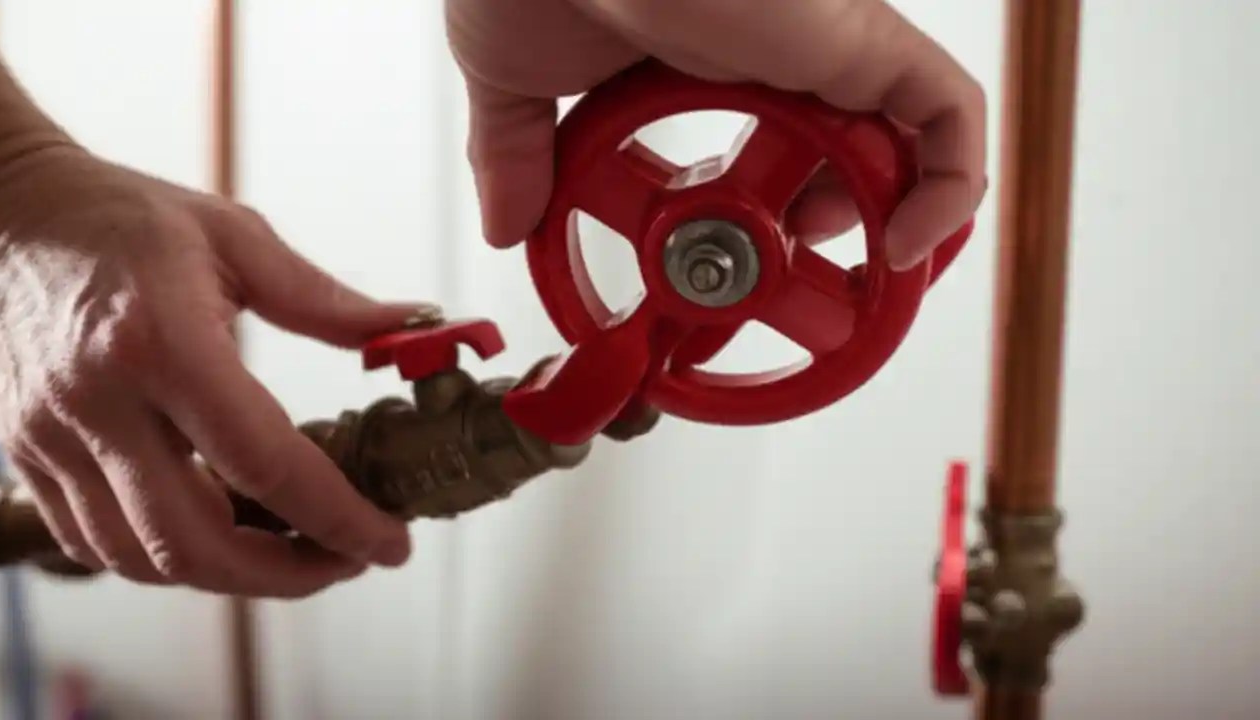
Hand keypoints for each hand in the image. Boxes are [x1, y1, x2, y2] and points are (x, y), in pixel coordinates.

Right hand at [0, 147, 412, 596]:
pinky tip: (217, 532)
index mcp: (161, 342)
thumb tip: (413, 325)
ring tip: (291, 550)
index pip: (263, 464)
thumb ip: (327, 301)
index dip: (338, 518)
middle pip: (194, 543)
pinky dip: (163, 559)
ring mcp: (50, 437)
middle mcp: (98, 402)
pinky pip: (94, 543)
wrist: (0, 209)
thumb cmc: (121, 215)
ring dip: (228, 576)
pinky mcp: (27, 454)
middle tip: (345, 559)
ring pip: (140, 560)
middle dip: (286, 575)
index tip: (390, 544)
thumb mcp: (237, 237)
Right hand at [447, 0, 985, 268]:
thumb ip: (516, 159)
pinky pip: (947, 116)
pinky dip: (948, 188)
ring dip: (898, 217)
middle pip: (852, 145)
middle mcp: (773, 53)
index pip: (767, 141)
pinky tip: (906, 246)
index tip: (745, 267)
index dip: (773, 212)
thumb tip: (505, 228)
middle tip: (797, 274)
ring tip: (860, 280)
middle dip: (838, 222)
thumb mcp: (512, 87)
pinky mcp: (859, 41)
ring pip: (910, 135)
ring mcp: (821, 47)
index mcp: (701, 62)